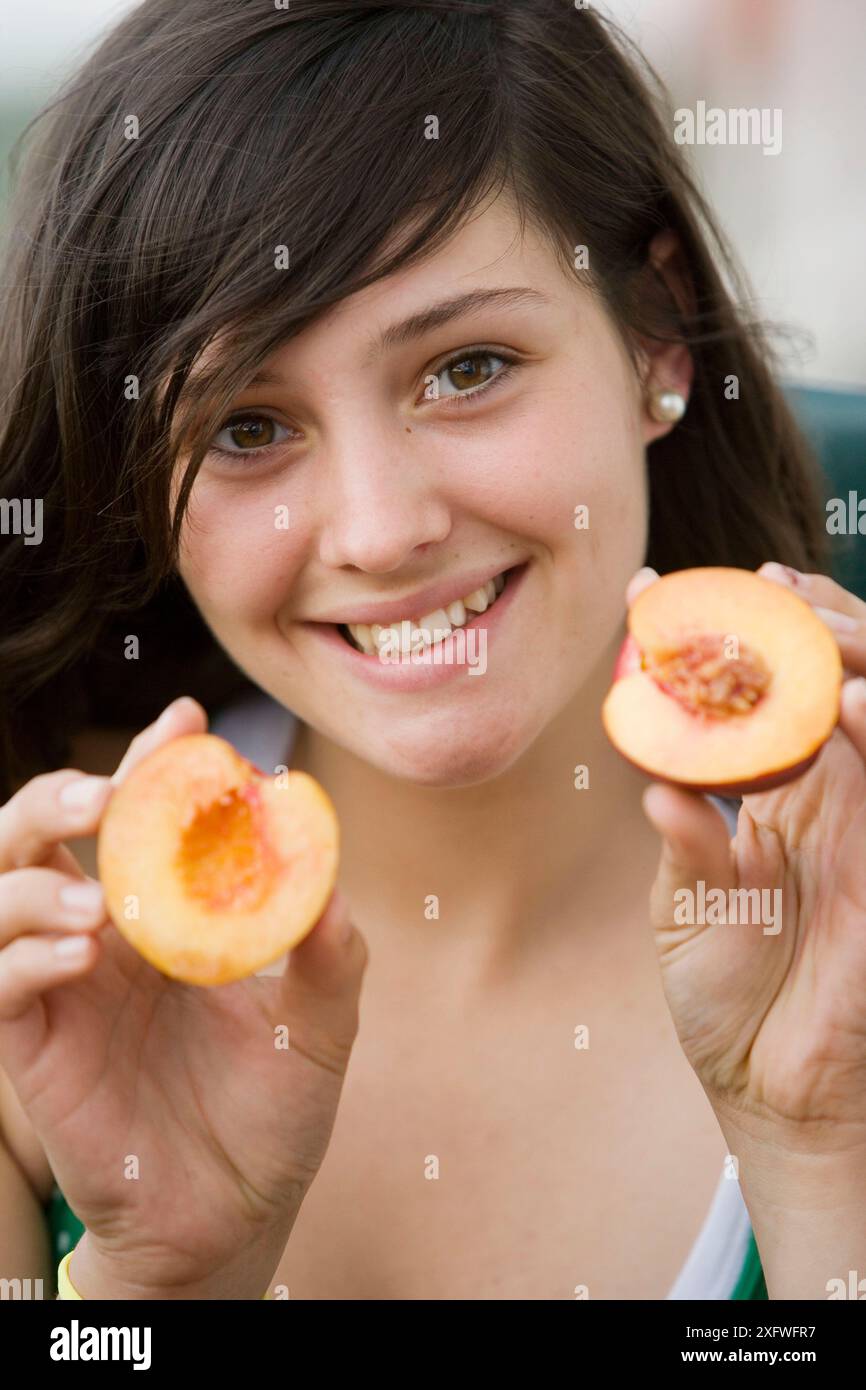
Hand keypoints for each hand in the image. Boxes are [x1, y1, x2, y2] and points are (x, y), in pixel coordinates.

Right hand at [0, 697, 366, 1298]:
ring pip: (1, 895)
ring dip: (37, 878)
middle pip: (42, 832)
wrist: (234, 1218)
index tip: (189, 721)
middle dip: (62, 794)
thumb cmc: (272, 1113)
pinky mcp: (35, 1048)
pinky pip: (0, 985)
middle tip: (110, 793)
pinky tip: (82, 953)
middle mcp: (105, 937)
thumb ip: (331, 956)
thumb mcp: (320, 1028)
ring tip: (100, 903)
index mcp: (166, 914)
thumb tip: (330, 881)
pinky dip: (27, 955)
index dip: (154, 761)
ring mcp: (63, 989)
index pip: (142, 815)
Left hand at [630, 565, 865, 1162]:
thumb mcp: (689, 914)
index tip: (664, 589)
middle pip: (838, 684)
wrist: (776, 1097)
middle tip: (762, 585)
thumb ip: (688, 849)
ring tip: (804, 617)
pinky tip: (847, 702)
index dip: (731, 642)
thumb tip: (660, 792)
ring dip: (851, 657)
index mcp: (779, 800)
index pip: (766, 698)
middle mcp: (833, 801)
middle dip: (811, 624)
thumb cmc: (728, 1002)